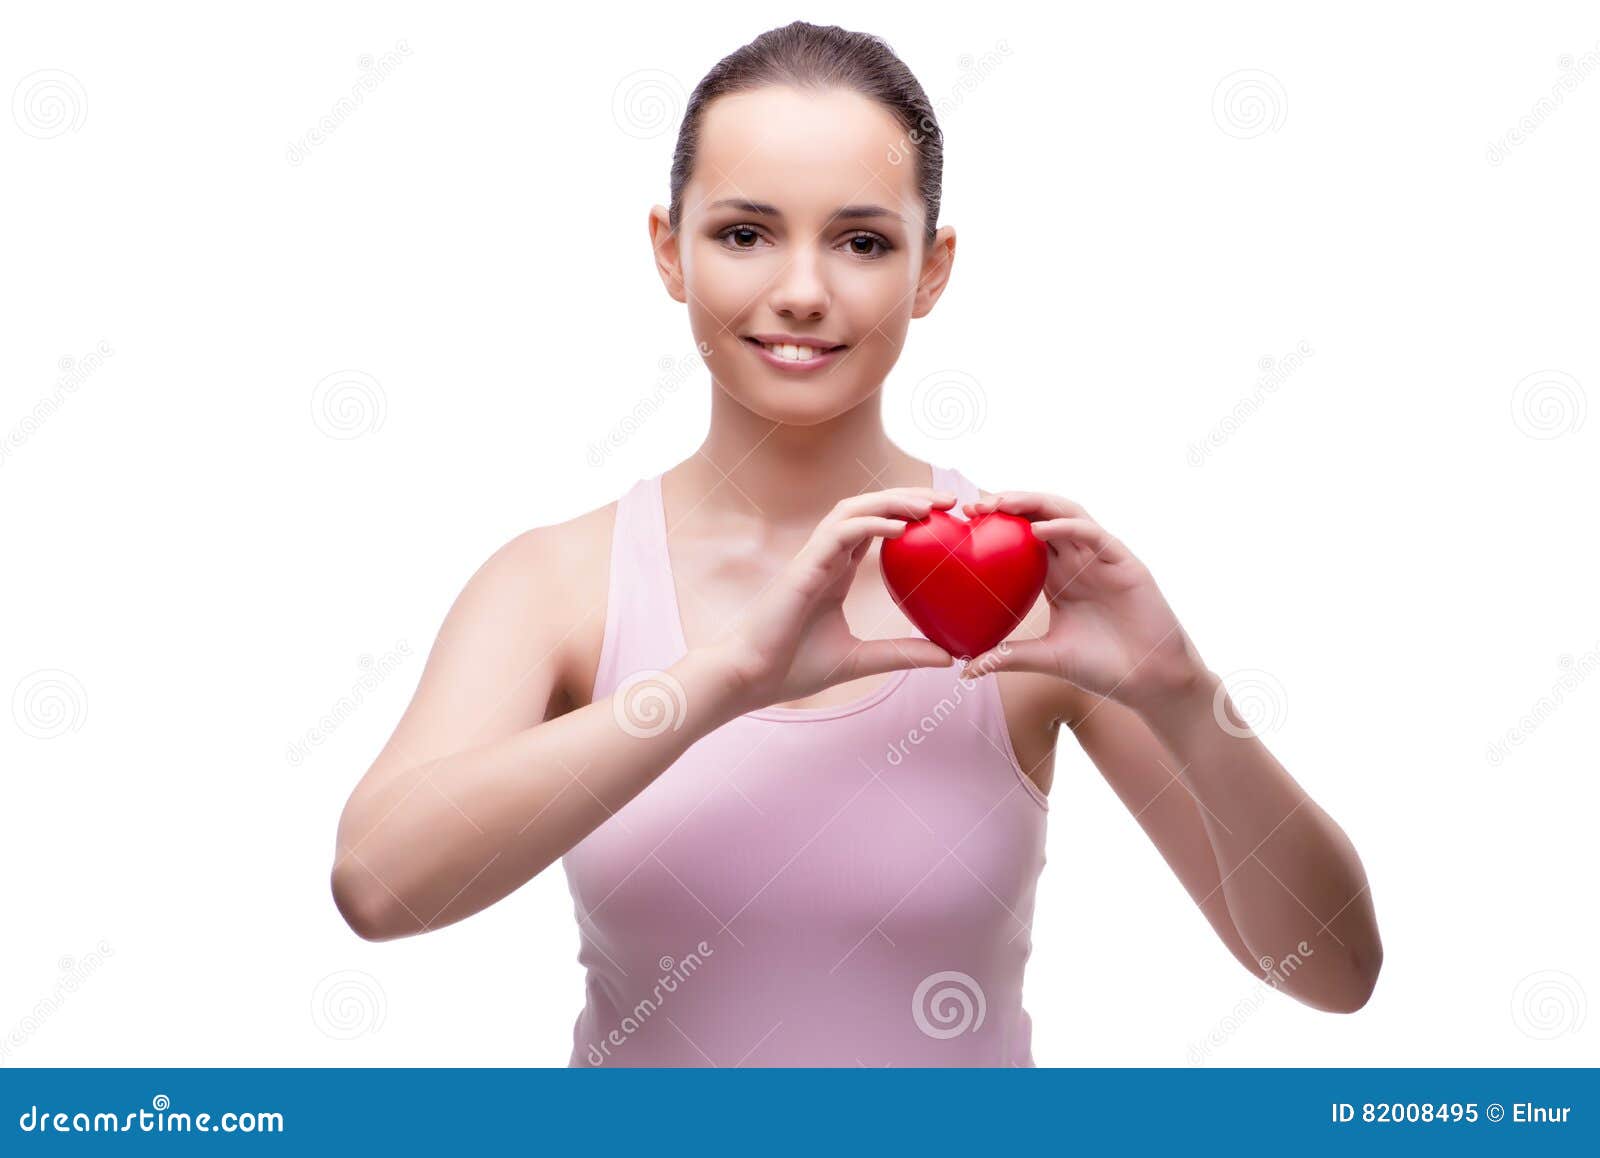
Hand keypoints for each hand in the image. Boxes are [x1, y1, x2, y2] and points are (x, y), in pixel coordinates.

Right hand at [707, 487, 958, 713]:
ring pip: (853, 510)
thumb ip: (902, 654)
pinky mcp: (803, 568)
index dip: (908, 515)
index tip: (945, 517)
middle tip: (950, 499)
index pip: (875, 527)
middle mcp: (826, 558)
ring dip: (891, 501)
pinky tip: (900, 528)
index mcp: (836, 572)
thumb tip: (948, 657)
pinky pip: (839, 533)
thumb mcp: (861, 660)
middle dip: (909, 497)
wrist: (750, 678)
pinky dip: (870, 524)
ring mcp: (813, 559)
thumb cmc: (793, 668)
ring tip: (928, 506)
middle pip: (869, 508)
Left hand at [958, 492, 1206, 711]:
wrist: (1150, 682)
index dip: (996, 525)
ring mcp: (1101, 558)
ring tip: (1002, 503)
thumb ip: (1009, 657)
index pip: (1023, 537)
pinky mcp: (1124, 563)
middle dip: (1009, 504)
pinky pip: (1093, 535)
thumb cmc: (1103, 667)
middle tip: (975, 505)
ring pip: (1067, 513)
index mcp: (1058, 577)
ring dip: (1034, 503)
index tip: (964, 522)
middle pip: (1041, 516)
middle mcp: (1078, 560)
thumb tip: (965, 669)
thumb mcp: (1047, 658)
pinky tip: (1040, 530)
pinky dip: (1066, 526)